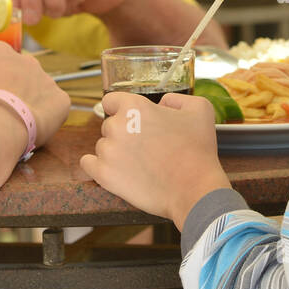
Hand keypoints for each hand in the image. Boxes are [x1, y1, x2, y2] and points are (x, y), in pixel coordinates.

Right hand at [0, 42, 70, 145]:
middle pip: (17, 73)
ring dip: (28, 101)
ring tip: (14, 121)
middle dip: (10, 88)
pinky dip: (46, 115)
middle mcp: (26, 60)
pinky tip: (31, 126)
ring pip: (36, 90)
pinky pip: (54, 106)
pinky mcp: (61, 100)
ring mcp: (46, 79)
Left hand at [79, 92, 230, 227]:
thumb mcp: (199, 109)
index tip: (131, 121)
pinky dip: (98, 166)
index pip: (111, 100)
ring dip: (116, 152)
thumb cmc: (197, 151)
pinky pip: (88, 164)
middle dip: (124, 134)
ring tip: (139, 164)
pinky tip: (114, 169)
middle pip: (109, 125)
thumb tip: (161, 104)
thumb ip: (175, 99)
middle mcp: (116, 126)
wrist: (194, 190)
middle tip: (145, 148)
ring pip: (103, 146)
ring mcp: (108, 151)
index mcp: (134, 107)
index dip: (121, 109)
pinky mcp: (104, 175)